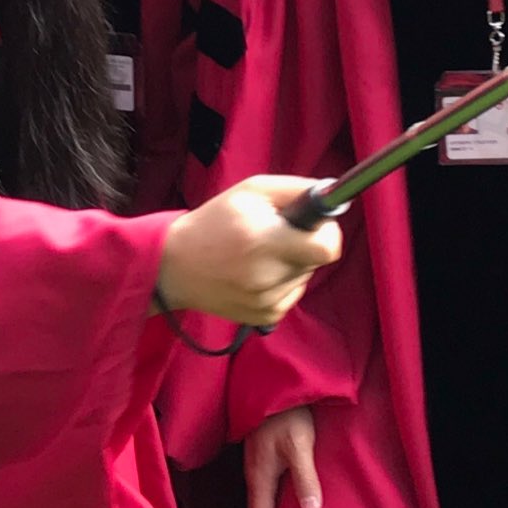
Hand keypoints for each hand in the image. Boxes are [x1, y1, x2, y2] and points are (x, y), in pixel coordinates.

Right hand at [156, 176, 340, 327]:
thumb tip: (331, 195)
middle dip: (306, 244)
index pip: (326, 249)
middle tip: (278, 233)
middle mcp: (267, 277)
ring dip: (293, 264)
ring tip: (261, 253)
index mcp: (264, 241)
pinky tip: (257, 272)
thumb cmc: (215, 221)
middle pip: (316, 261)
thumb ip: (295, 189)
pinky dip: (282, 282)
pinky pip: (291, 295)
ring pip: (304, 278)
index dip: (328, 233)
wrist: (176, 265)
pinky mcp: (264, 318)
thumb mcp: (251, 190)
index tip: (315, 224)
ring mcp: (266, 303)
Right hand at [244, 406, 318, 507]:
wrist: (274, 381)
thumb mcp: (299, 444)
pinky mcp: (266, 453)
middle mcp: (255, 473)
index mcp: (260, 476)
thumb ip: (304, 477)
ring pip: (262, 501)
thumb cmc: (287, 412)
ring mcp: (258, 462)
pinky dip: (270, 506)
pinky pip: (267, 488)